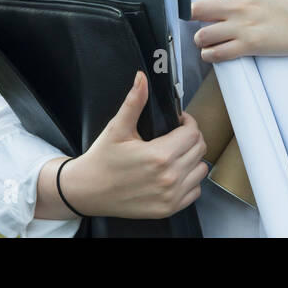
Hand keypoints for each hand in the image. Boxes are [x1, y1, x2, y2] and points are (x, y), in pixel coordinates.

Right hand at [66, 71, 207, 218]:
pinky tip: (174, 173)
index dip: (187, 123)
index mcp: (159, 156)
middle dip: (190, 138)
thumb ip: (134, 102)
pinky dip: (189, 180)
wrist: (86, 191)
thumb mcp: (117, 128)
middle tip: (176, 136)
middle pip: (199, 149)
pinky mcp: (168, 209)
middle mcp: (169, 178)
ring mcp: (170, 196)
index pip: (193, 132)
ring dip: (192, 159)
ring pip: (201, 169)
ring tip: (175, 153)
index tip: (178, 122)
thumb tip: (142, 79)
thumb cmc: (101, 161)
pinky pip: (195, 190)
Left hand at [188, 0, 287, 60]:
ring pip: (202, 35)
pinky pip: (218, 54)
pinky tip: (212, 53)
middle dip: (188, 13)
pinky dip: (211, 55)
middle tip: (192, 17)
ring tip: (205, 39)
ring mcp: (243, 26)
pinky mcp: (251, 45)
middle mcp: (238, 4)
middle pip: (195, 8)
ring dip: (200, 38)